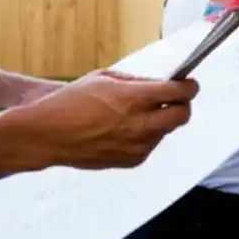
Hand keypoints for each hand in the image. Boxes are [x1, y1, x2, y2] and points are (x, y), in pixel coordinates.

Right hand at [22, 69, 198, 169]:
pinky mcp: (132, 161)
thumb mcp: (104, 78)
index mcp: (133, 98)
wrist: (49, 135)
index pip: (178, 92)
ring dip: (160, 121)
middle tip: (174, 98)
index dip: (189, 86)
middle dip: (183, 105)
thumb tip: (157, 84)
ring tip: (135, 114)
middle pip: (182, 116)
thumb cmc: (71, 102)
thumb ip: (135, 82)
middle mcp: (140, 124)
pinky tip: (122, 129)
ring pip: (165, 131)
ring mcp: (137, 146)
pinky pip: (149, 145)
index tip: (189, 83)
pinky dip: (145, 135)